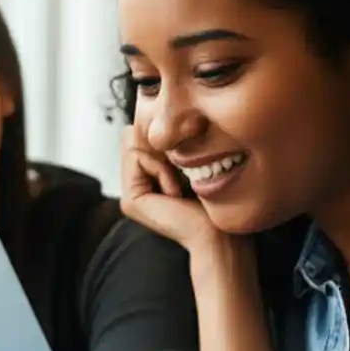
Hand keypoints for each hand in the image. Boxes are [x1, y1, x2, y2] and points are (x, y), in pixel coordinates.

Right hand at [120, 124, 223, 256]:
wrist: (219, 236)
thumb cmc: (215, 201)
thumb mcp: (191, 162)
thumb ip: (171, 144)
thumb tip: (157, 115)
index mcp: (148, 179)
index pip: (141, 135)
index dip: (163, 138)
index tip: (188, 163)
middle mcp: (135, 187)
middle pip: (133, 137)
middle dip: (160, 146)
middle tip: (182, 173)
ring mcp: (130, 196)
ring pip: (133, 143)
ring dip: (163, 159)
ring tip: (179, 185)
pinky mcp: (130, 201)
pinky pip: (137, 157)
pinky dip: (161, 168)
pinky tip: (175, 192)